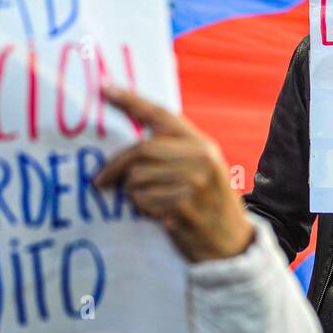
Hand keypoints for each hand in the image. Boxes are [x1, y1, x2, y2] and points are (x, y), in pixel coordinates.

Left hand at [94, 87, 254, 261]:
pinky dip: (144, 210)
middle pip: (140, 150)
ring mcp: (193, 181)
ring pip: (136, 178)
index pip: (160, 114)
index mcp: (201, 144)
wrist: (231, 243)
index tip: (104, 88)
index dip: (130, 100)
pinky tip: (162, 216)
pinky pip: (142, 201)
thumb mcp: (201, 169)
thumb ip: (173, 152)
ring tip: (154, 203)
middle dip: (115, 166)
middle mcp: (199, 158)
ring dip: (135, 194)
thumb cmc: (208, 203)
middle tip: (100, 181)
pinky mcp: (182, 206)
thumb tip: (128, 146)